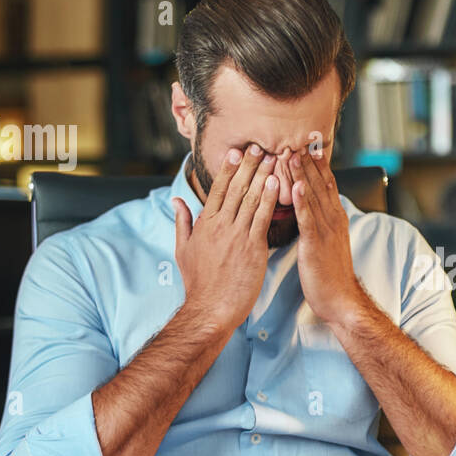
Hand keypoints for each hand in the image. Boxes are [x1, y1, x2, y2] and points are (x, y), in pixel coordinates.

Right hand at [173, 145, 278, 331]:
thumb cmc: (199, 283)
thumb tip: (177, 200)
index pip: (218, 189)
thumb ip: (183, 222)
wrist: (211, 308)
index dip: (229, 169)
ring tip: (273, 159)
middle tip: (259, 146)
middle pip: (236, 188)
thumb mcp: (183, 250)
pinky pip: (263, 218)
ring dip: (263, 176)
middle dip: (249, 166)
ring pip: (251, 199)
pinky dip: (270, 199)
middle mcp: (220, 226)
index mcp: (205, 224)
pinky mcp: (253, 248)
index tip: (236, 152)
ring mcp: (237, 236)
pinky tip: (278, 184)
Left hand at [291, 147, 365, 325]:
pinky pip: (307, 218)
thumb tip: (311, 207)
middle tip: (294, 139)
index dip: (315, 163)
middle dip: (306, 161)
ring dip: (301, 174)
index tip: (304, 145)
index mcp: (335, 217)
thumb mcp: (328, 241)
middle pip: (318, 183)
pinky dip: (301, 201)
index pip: (325, 183)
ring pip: (312, 196)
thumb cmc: (330, 273)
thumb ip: (321, 221)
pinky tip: (294, 187)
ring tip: (290, 154)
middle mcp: (333, 218)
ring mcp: (326, 230)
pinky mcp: (316, 243)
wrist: (341, 298)